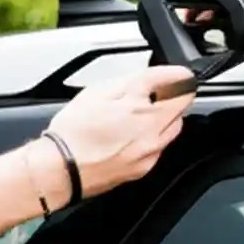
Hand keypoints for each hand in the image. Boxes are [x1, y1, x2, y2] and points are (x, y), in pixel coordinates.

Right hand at [25, 66, 197, 205]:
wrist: (60, 171)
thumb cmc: (73, 133)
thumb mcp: (98, 91)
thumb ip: (131, 82)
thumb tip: (151, 78)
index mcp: (142, 107)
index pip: (177, 82)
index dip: (178, 73)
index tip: (180, 73)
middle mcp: (152, 131)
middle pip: (182, 106)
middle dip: (174, 96)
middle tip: (158, 92)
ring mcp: (151, 152)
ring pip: (174, 128)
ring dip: (167, 117)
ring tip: (142, 114)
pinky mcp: (144, 168)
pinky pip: (161, 147)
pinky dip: (155, 137)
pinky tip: (132, 135)